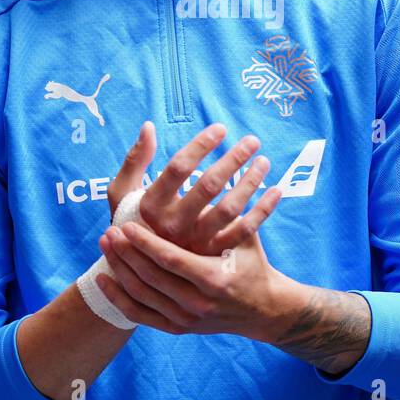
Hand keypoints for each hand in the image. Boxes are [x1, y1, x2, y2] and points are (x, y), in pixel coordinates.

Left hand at [95, 204, 292, 341]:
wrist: (263, 310)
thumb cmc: (253, 262)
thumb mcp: (246, 236)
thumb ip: (224, 213)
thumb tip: (198, 179)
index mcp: (215, 279)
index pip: (171, 259)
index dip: (146, 243)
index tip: (127, 225)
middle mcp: (198, 304)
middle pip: (151, 278)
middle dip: (127, 254)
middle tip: (109, 232)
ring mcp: (186, 320)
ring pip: (142, 296)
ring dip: (119, 270)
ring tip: (104, 245)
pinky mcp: (177, 329)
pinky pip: (140, 316)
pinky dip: (118, 298)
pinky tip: (103, 279)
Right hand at [108, 121, 273, 253]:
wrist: (141, 272)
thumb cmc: (133, 222)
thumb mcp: (122, 192)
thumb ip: (135, 159)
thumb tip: (149, 126)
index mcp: (151, 205)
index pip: (178, 167)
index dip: (200, 145)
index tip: (220, 129)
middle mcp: (173, 226)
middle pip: (209, 186)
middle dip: (233, 159)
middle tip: (252, 141)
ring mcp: (195, 243)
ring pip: (230, 209)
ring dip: (251, 182)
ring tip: (263, 161)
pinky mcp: (213, 255)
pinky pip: (244, 231)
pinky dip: (263, 210)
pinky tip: (277, 190)